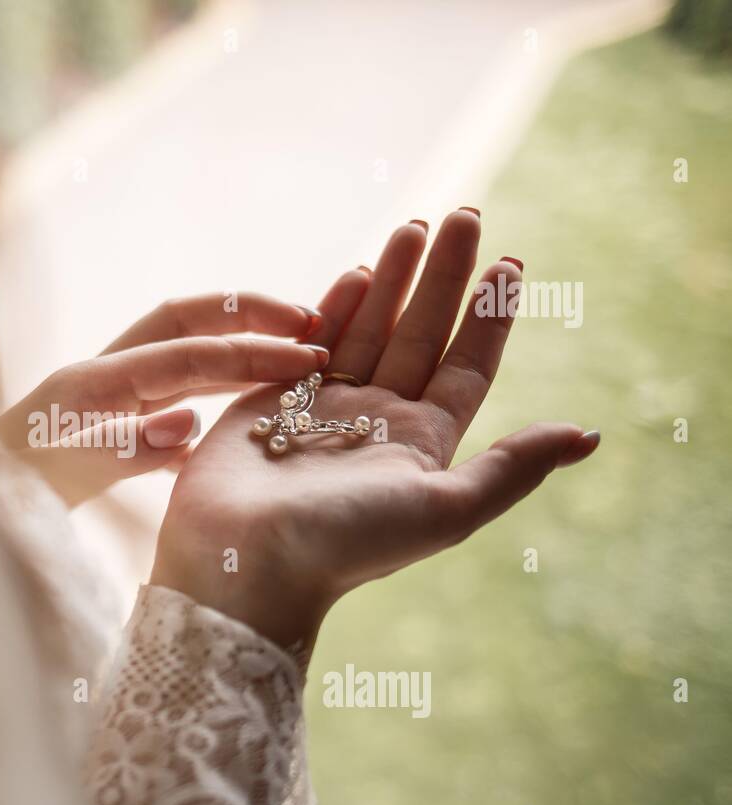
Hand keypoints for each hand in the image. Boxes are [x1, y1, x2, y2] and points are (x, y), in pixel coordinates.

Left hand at [0, 294, 330, 505]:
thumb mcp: (54, 480)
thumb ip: (119, 450)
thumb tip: (187, 421)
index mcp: (90, 384)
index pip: (187, 354)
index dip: (250, 354)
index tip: (309, 360)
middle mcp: (99, 377)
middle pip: (185, 324)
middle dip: (248, 316)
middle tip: (312, 326)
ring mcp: (103, 399)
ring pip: (182, 357)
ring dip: (235, 350)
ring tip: (294, 357)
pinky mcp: (105, 428)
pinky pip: (171, 397)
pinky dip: (212, 397)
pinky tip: (242, 421)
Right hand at [151, 211, 599, 650]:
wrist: (246, 559)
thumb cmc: (346, 540)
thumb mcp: (445, 508)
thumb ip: (511, 468)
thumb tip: (587, 436)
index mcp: (421, 444)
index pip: (467, 367)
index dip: (490, 317)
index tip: (510, 264)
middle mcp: (376, 420)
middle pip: (420, 334)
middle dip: (443, 276)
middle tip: (464, 214)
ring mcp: (323, 407)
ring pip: (369, 329)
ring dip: (393, 278)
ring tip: (414, 224)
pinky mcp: (270, 398)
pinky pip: (313, 341)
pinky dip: (337, 305)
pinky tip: (359, 269)